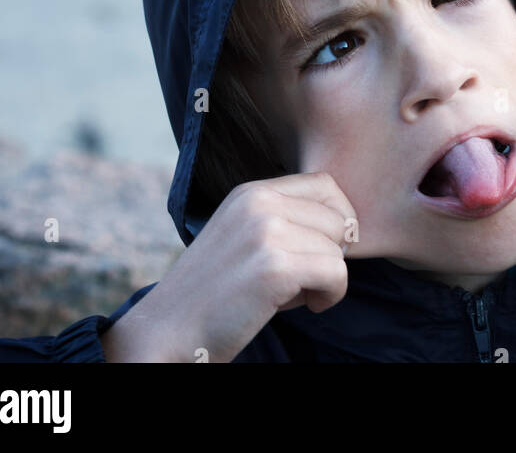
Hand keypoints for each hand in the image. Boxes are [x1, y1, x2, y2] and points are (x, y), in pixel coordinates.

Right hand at [101, 171, 355, 362]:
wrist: (167, 331)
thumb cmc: (214, 295)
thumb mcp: (245, 237)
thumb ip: (285, 221)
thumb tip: (348, 228)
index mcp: (251, 191)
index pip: (325, 185)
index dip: (337, 220)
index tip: (323, 252)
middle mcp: (259, 200)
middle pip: (338, 217)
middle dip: (332, 253)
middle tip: (302, 280)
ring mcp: (266, 230)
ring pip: (339, 249)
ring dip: (326, 278)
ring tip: (293, 295)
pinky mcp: (273, 266)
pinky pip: (336, 274)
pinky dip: (329, 296)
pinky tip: (304, 306)